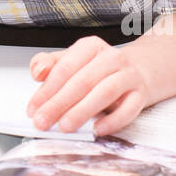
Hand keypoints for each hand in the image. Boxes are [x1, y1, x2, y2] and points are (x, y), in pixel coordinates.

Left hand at [25, 35, 152, 136]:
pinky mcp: (141, 94)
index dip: (46, 90)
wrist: (140, 70)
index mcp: (90, 47)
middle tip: (43, 121)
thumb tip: (37, 72)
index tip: (33, 109)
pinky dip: (113, 121)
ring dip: (82, 111)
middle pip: (82, 81)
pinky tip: (97, 129)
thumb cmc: (99, 69)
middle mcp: (111, 58)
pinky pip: (129, 109)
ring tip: (65, 126)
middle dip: (59, 104)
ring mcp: (128, 75)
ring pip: (104, 92)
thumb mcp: (73, 61)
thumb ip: (50, 65)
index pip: (65, 68)